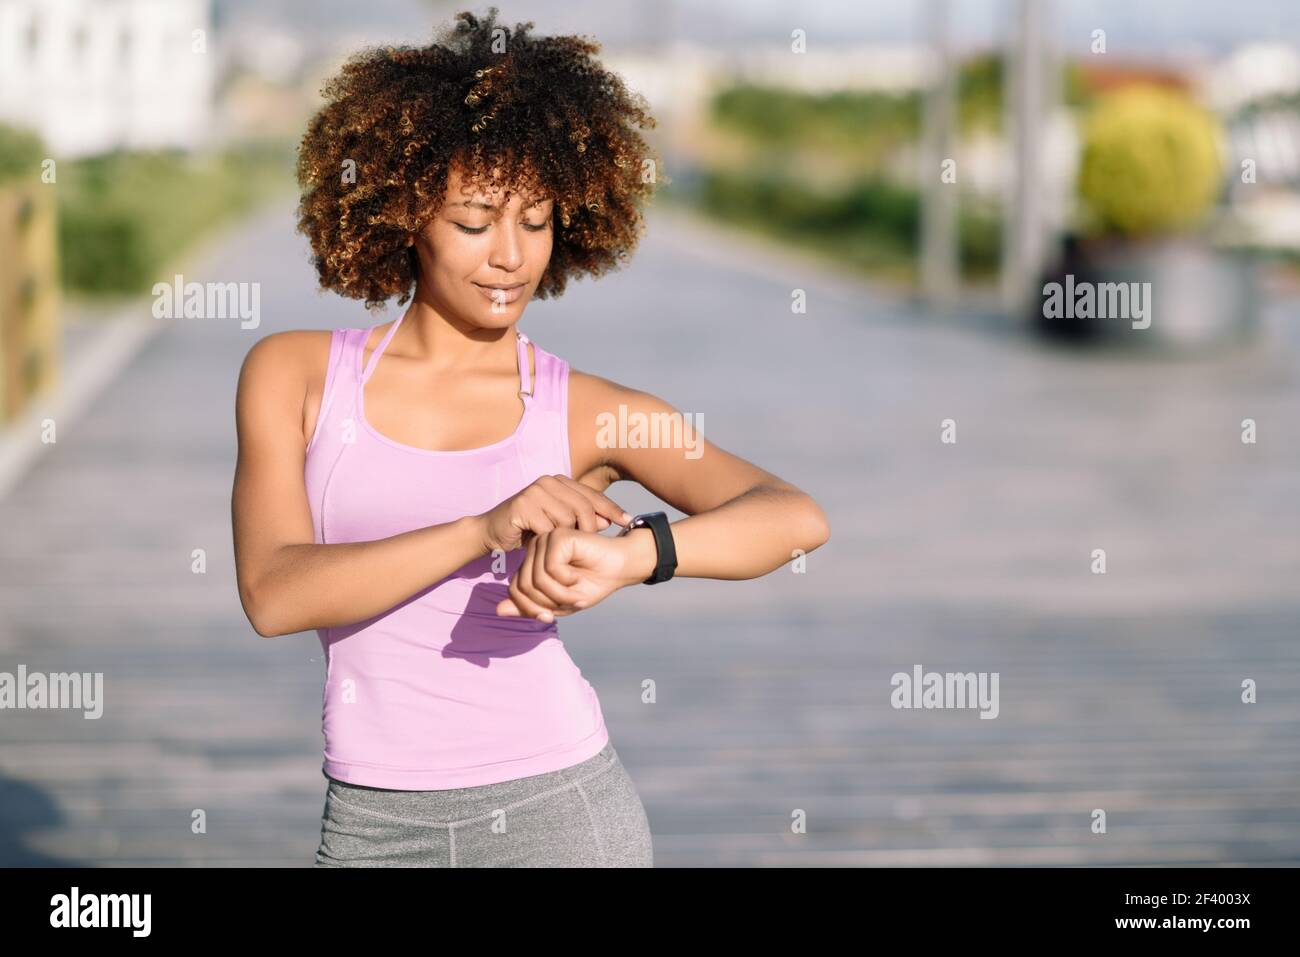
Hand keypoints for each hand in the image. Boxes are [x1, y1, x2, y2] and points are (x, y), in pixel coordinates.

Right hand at [473, 474, 631, 553]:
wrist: (491, 532)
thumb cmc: (527, 529)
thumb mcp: (558, 523)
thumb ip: (581, 519)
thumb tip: (608, 522)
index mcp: (559, 481)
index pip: (591, 494)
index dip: (611, 508)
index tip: (628, 521)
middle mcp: (547, 481)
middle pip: (583, 507)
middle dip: (590, 528)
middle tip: (590, 545)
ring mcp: (534, 492)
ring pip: (567, 519)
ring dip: (566, 538)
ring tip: (561, 546)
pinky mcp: (522, 506)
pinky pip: (548, 529)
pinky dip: (549, 541)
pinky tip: (545, 547)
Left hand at [496, 526, 657, 621]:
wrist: (620, 568)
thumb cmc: (593, 584)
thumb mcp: (558, 602)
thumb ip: (530, 606)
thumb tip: (497, 610)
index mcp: (533, 562)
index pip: (515, 589)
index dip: (530, 608)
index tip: (549, 616)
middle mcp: (536, 549)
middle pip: (522, 585)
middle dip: (546, 603)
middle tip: (568, 604)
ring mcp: (545, 540)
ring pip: (536, 579)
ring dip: (559, 595)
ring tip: (576, 594)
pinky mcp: (558, 537)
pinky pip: (550, 568)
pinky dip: (566, 581)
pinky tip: (578, 577)